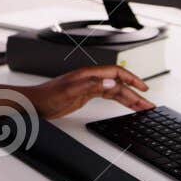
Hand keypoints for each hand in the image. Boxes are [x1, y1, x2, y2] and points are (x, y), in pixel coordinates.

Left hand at [0, 66, 153, 119]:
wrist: (33, 104)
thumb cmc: (47, 96)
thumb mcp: (70, 92)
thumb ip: (91, 86)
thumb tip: (111, 83)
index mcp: (89, 75)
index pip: (117, 73)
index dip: (132, 79)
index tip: (143, 88)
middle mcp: (91, 79)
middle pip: (119, 84)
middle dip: (135, 93)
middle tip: (147, 104)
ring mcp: (88, 87)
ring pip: (115, 91)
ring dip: (128, 98)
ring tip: (141, 107)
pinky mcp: (85, 95)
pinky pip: (107, 96)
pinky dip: (118, 100)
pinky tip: (124, 105)